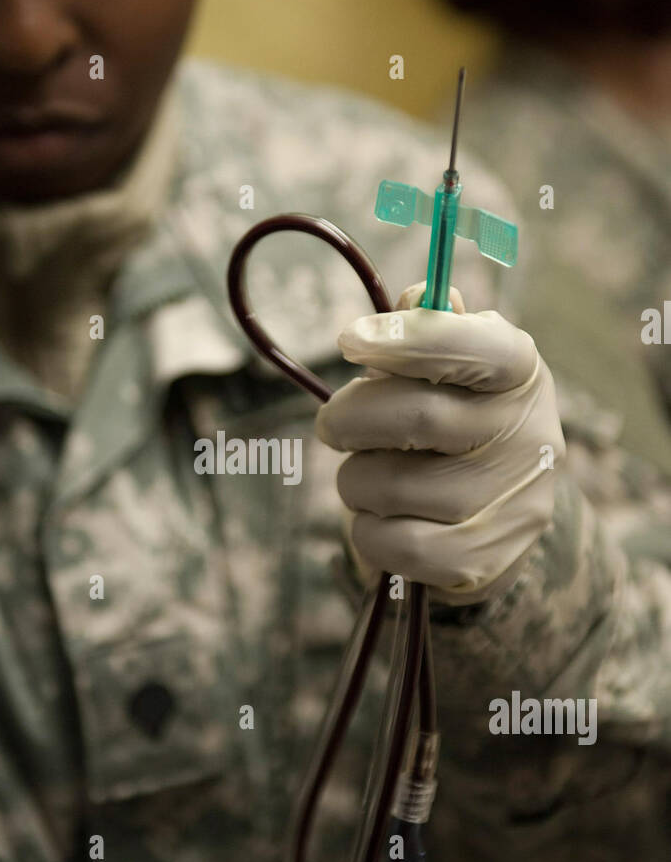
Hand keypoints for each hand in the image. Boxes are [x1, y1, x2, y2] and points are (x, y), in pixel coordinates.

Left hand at [315, 282, 566, 604]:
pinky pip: (384, 541)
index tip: (349, 340)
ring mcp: (509, 506)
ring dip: (355, 479)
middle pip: (415, 416)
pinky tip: (385, 519)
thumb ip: (433, 329)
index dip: (405, 340)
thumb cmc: (462, 424)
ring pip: (385, 484)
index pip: (471, 347)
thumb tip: (413, 298)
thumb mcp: (461, 368)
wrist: (500, 524)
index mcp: (522, 373)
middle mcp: (528, 436)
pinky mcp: (478, 563)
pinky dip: (365, 529)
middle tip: (333, 424)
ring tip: (375, 476)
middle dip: (351, 416)